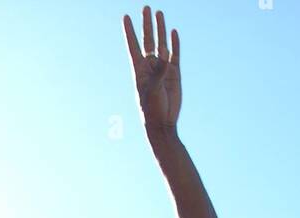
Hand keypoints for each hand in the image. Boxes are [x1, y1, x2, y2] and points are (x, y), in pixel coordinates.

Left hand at [124, 7, 180, 130]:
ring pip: (161, 44)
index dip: (129, 31)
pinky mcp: (174, 74)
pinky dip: (174, 43)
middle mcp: (150, 66)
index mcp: (139, 69)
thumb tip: (165, 53)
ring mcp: (162, 69)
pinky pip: (174, 55)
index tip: (125, 17)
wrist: (163, 123)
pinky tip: (173, 32)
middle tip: (145, 8)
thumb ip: (159, 71)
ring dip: (160, 29)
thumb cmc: (152, 109)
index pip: (133, 45)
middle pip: (147, 40)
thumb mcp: (153, 89)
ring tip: (159, 13)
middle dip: (146, 24)